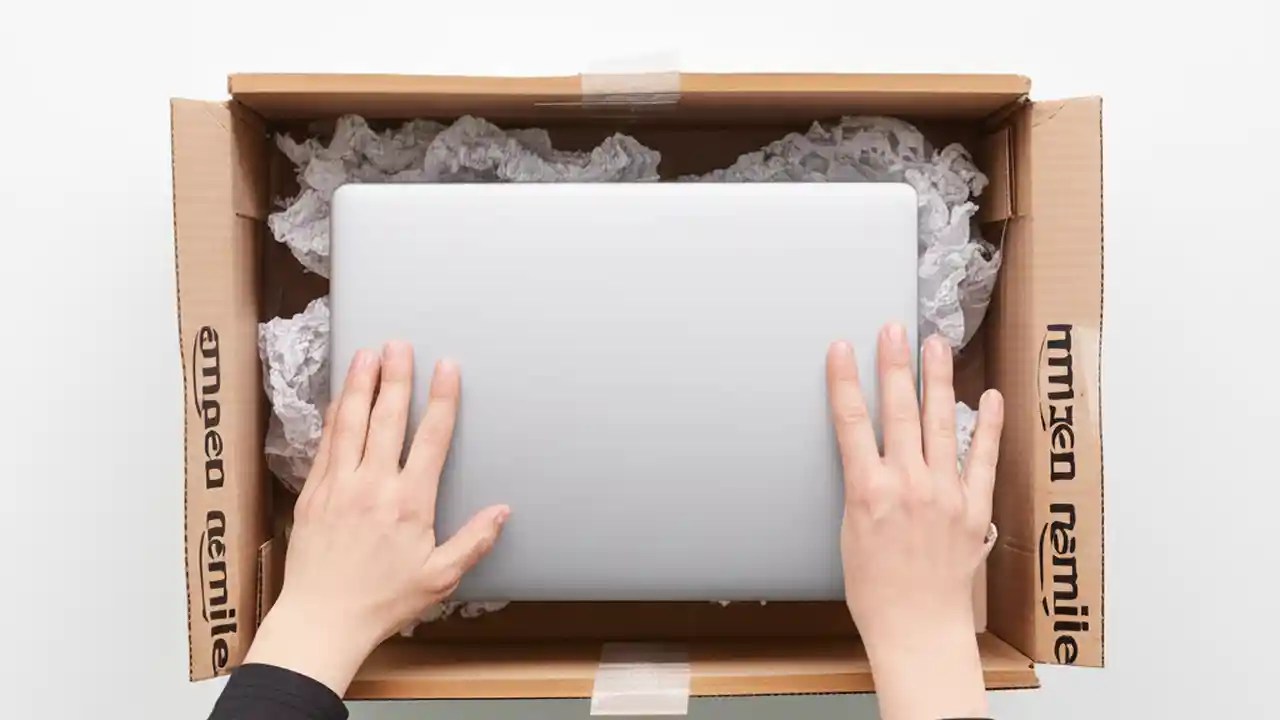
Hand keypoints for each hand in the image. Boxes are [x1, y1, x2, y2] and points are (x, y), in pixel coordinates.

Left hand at [245, 341, 509, 695]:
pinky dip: (333, 416)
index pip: (430, 438)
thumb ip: (474, 541)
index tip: (446, 368)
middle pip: (387, 418)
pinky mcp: (313, 494)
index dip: (441, 399)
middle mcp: (373, 486)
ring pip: (351, 423)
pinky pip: (325, 444)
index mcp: (409, 503)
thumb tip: (502, 511)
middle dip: (396, 377)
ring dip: (360, 385)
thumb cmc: (382, 602)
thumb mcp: (441, 578)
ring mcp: (338, 486)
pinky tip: (339, 397)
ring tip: (366, 354)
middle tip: (399, 344)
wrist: (322, 620)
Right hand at [827, 325, 1003, 719]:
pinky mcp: (973, 508)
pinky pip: (982, 458)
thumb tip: (867, 454)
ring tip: (935, 345)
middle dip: (893, 364)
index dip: (844, 380)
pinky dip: (986, 427)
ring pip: (939, 424)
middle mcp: (907, 485)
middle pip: (897, 410)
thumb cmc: (875, 589)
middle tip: (892, 329)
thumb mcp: (850, 531)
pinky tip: (989, 397)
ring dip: (937, 380)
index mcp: (867, 491)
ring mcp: (944, 493)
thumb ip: (862, 486)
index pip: (851, 422)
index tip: (841, 348)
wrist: (916, 626)